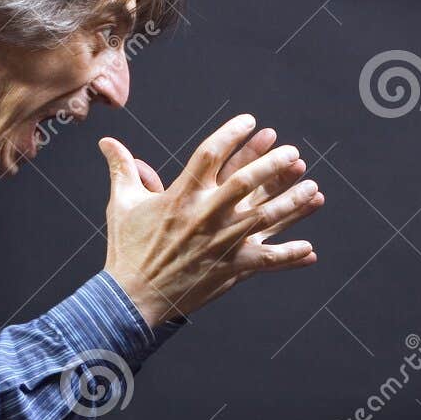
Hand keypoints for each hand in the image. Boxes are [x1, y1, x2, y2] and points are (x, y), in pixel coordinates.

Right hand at [101, 114, 324, 326]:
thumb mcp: (122, 204)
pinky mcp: (231, 269)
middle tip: (292, 152)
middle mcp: (206, 215)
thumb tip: (106, 141)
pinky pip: (267, 260)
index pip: (210, 153)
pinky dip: (290, 256)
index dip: (232, 134)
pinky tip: (310, 248)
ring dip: (293, 202)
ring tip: (314, 188)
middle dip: (273, 164)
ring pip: (266, 217)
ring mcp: (222, 243)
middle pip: (246, 181)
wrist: (132, 298)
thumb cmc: (127, 249)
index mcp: (181, 195)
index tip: (251, 121)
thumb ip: (122, 168)